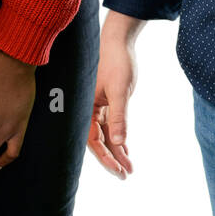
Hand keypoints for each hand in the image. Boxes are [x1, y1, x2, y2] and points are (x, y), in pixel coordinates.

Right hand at [87, 14, 138, 179]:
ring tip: (129, 168)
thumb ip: (119, 117)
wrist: (119, 40)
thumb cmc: (116, 61)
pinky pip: (110, 123)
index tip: (118, 170)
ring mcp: (96, 104)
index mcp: (85, 105)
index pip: (92, 138)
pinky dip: (118, 136)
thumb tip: (118, 143)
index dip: (105, 157)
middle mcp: (87, 107)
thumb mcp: (120, 91)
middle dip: (111, 158)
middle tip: (125, 175)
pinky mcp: (105, 100)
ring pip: (104, 133)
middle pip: (97, 139)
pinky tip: (126, 150)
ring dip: (116, 150)